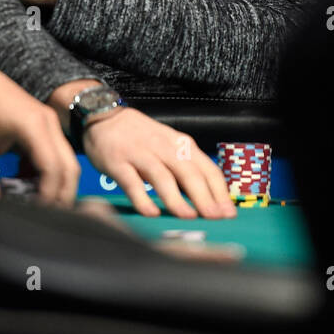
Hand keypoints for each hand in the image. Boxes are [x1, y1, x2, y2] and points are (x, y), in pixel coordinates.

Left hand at [0, 51, 80, 206]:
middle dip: (60, 195)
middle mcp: (47, 122)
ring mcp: (46, 121)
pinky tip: (23, 181)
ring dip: (53, 184)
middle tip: (43, 217)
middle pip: (69, 167)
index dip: (47, 197)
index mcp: (33, 126)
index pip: (53, 169)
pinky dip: (45, 171)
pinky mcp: (41, 123)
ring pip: (64, 161)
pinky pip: (53, 153)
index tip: (34, 214)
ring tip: (31, 202)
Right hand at [82, 108, 235, 219]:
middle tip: (216, 218)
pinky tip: (151, 213)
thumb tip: (209, 198)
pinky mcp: (118, 162)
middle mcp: (164, 147)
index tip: (229, 213)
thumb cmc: (141, 137)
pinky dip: (142, 198)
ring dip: (177, 198)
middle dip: (204, 197)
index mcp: (181, 144)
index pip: (206, 168)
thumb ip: (186, 167)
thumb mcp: (169, 145)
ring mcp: (140, 154)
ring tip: (189, 217)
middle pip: (188, 173)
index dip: (219, 191)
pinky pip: (132, 182)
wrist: (105, 115)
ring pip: (162, 177)